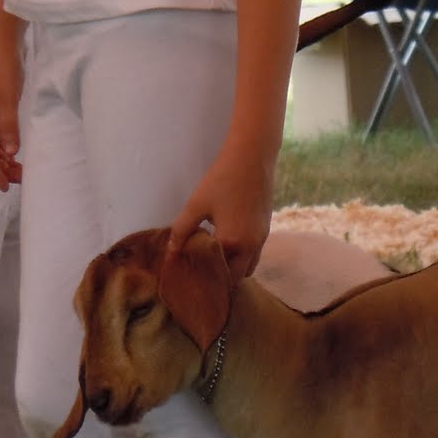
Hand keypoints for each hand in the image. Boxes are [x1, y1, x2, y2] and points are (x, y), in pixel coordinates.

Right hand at [0, 22, 23, 189]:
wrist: (2, 47)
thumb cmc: (3, 71)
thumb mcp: (8, 99)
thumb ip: (9, 127)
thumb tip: (10, 153)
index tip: (5, 187)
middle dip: (0, 170)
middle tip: (19, 181)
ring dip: (3, 161)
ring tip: (20, 172)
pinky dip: (4, 149)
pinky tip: (14, 155)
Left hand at [166, 143, 272, 283]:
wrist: (252, 157)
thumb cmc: (222, 179)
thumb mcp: (196, 205)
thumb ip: (181, 230)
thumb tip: (170, 252)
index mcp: (233, 243)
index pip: (221, 275)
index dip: (206, 280)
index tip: (192, 280)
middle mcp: (252, 246)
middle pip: (237, 276)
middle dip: (222, 277)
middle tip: (202, 273)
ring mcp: (262, 237)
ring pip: (249, 265)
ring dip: (235, 266)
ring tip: (215, 258)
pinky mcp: (266, 227)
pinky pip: (254, 251)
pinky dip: (243, 254)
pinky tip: (227, 240)